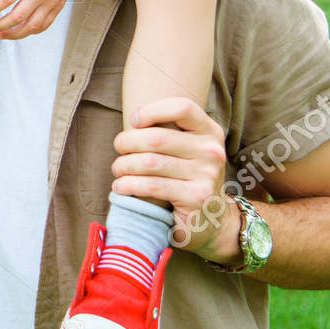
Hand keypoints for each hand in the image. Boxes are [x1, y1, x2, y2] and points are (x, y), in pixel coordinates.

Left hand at [110, 97, 233, 259]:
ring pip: (150, 163)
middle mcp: (212, 151)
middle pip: (158, 137)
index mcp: (210, 132)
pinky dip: (129, 185)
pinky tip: (120, 187)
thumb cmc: (187, 178)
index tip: (134, 121)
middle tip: (118, 149)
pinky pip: (151, 186)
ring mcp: (206, 175)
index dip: (152, 110)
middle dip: (128, 141)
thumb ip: (168, 132)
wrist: (212, 221)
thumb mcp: (187, 150)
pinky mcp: (195, 198)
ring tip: (117, 170)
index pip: (182, 107)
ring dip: (124, 165)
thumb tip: (132, 120)